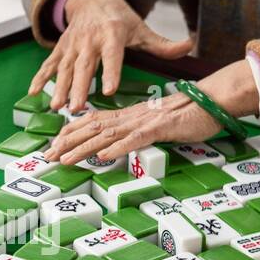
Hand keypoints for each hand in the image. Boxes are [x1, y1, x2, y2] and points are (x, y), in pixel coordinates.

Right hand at [29, 0, 192, 112]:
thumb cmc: (121, 19)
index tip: (107, 91)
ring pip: (64, 68)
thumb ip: (163, 44)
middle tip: (75, 108)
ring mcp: (72, 44)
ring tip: (55, 107)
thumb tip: (190, 45)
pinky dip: (39, 77)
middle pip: (83, 66)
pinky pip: (48, 64)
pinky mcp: (60, 48)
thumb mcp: (142, 29)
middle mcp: (89, 39)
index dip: (110, 73)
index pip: (112, 56)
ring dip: (58, 87)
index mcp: (112, 34)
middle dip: (78, 87)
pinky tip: (33, 93)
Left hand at [43, 59, 258, 163]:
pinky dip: (118, 148)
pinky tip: (103, 157)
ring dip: (84, 148)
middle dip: (67, 142)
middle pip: (92, 128)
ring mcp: (145, 122)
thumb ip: (138, 132)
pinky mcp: (160, 128)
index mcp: (129, 115)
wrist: (212, 101)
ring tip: (65, 159)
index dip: (72, 132)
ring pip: (107, 135)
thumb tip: (119, 144)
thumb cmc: (187, 115)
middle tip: (48, 155)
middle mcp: (132, 117)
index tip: (54, 144)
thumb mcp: (156, 125)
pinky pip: (135, 140)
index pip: (94, 122)